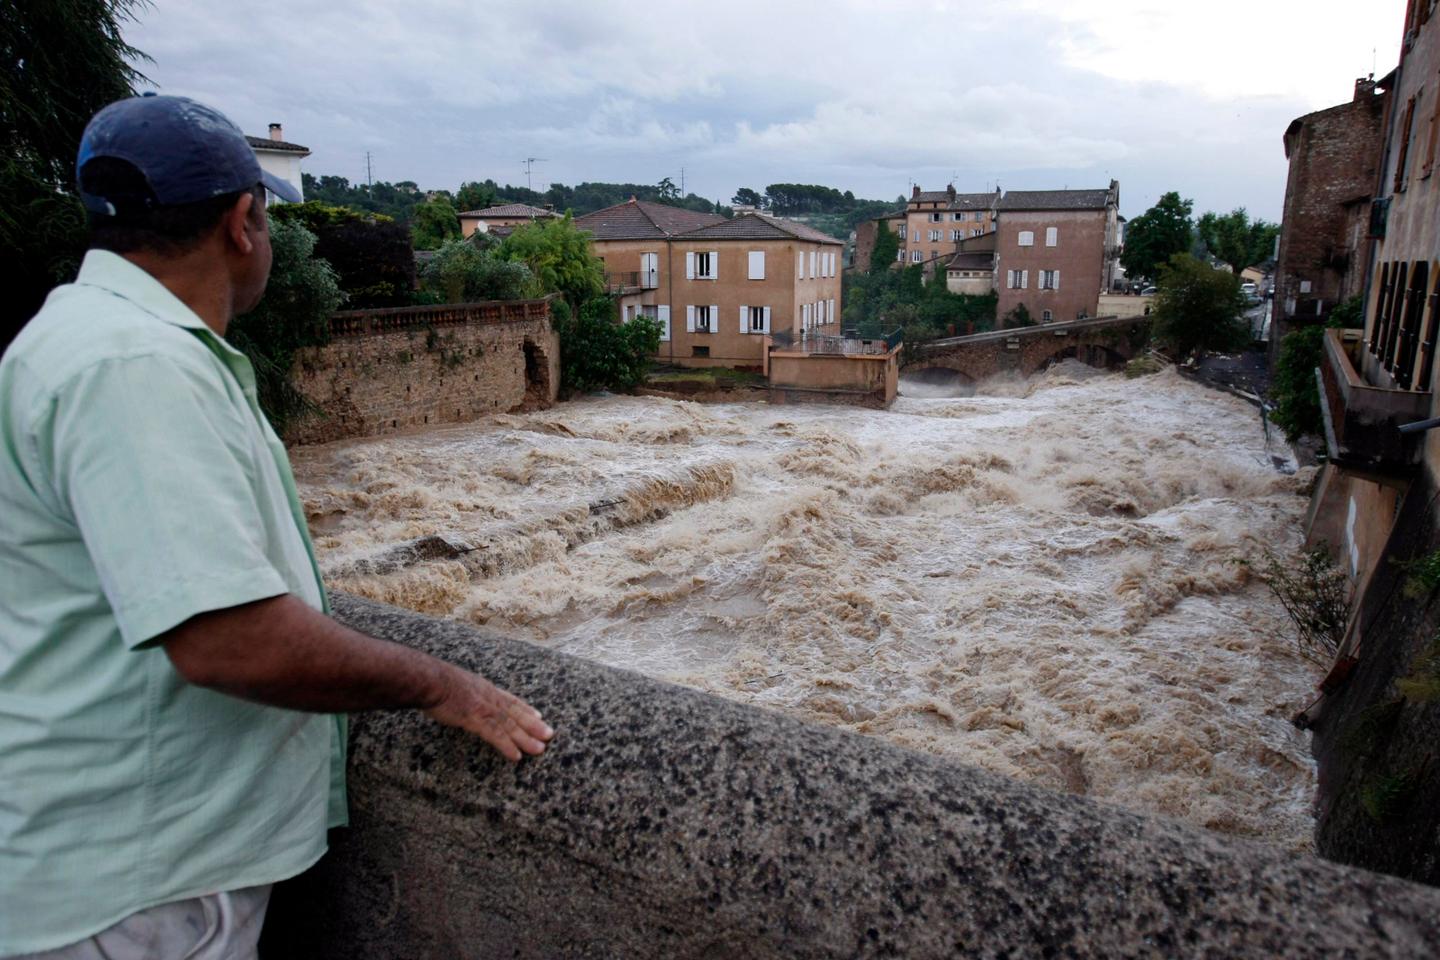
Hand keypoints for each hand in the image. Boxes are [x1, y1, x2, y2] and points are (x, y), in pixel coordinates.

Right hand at [424, 666, 553, 761]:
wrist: (428, 679)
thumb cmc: (434, 680)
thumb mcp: (456, 682)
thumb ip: (464, 692)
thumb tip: (462, 698)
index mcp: (485, 688)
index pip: (510, 700)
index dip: (526, 708)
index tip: (539, 715)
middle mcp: (489, 697)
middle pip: (516, 713)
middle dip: (534, 725)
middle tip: (549, 735)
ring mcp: (484, 708)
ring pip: (510, 726)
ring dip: (526, 738)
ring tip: (540, 749)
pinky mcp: (475, 718)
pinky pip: (495, 735)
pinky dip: (507, 746)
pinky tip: (516, 756)